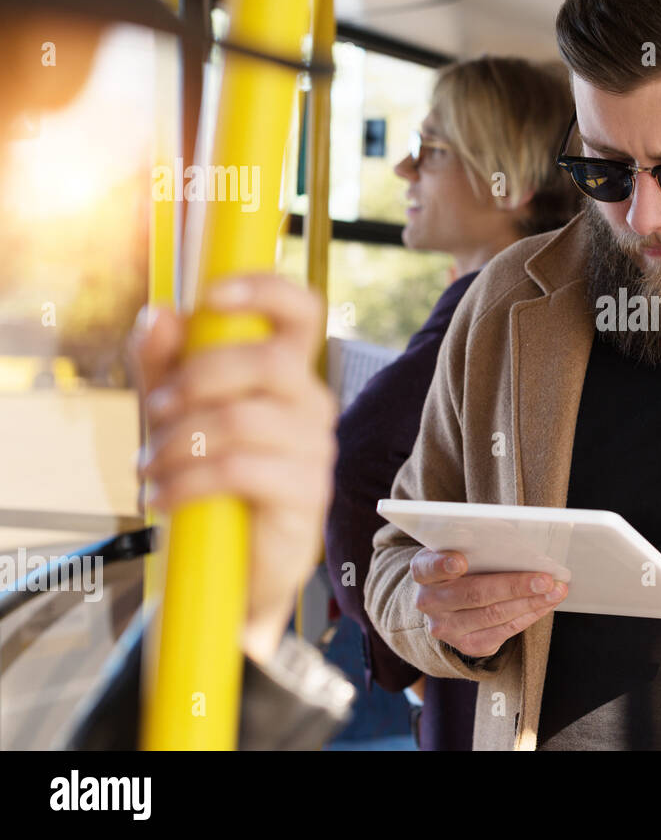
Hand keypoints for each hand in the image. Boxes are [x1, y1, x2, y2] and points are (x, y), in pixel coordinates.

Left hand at [132, 274, 337, 664]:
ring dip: (178, 442)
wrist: (230, 565)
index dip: (265, 291)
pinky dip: (187, 481)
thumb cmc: (209, 477)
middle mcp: (312, 403)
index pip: (301, 310)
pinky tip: (162, 497)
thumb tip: (160, 312)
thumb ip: (164, 362)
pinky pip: (240, 471)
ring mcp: (316, 450)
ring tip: (149, 466)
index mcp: (287, 372)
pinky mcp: (306, 496)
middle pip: (270, 363)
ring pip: (244, 420)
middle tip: (154, 411)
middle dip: (198, 380)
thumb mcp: (173, 413)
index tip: (212, 296)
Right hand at [410, 549, 566, 658]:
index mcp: (424, 571)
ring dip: (530, 603)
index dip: (442, 565)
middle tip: (544, 578)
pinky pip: (502, 632)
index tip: (460, 560)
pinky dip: (528, 616)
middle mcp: (430, 602)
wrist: (447, 601)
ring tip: (555, 591)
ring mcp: (447, 628)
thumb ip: (476, 546)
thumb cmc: (462, 567)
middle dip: (513, 585)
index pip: (427, 567)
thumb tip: (518, 543)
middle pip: (473, 594)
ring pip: (492, 615)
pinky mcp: (467, 645)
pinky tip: (546, 604)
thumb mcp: (458, 550)